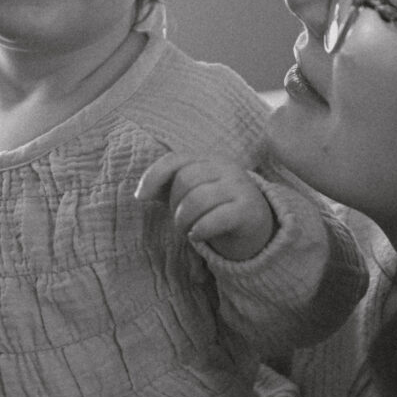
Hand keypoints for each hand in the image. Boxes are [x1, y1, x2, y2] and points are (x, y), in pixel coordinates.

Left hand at [136, 153, 276, 262]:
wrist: (255, 226)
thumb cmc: (215, 207)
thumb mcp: (192, 193)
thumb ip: (168, 187)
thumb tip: (142, 194)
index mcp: (208, 160)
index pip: (175, 160)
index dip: (153, 176)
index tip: (141, 197)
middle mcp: (225, 168)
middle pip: (185, 180)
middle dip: (174, 205)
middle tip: (180, 221)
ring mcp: (239, 187)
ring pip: (198, 199)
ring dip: (184, 221)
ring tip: (187, 231)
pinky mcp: (248, 210)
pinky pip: (217, 218)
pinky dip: (200, 229)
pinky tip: (198, 236)